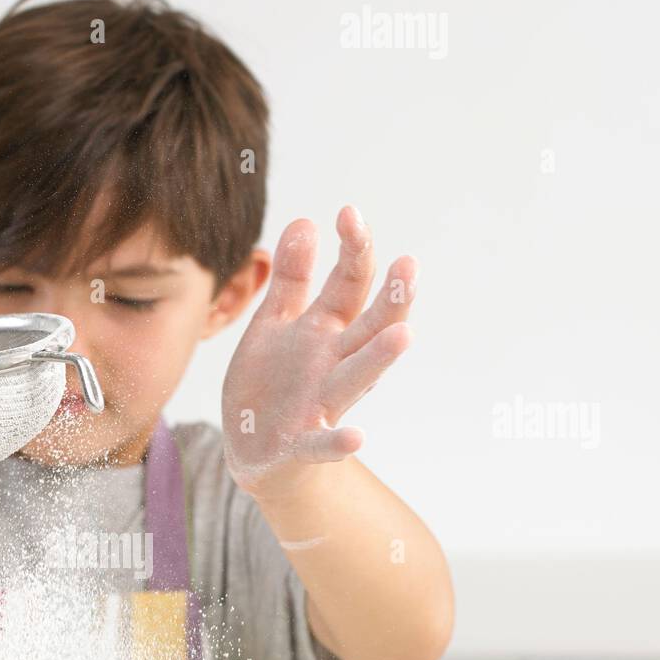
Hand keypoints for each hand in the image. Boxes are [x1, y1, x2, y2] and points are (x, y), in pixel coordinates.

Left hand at [222, 209, 415, 501]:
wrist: (249, 447)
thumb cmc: (269, 382)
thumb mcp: (275, 323)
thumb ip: (291, 278)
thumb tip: (305, 221)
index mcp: (325, 329)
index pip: (350, 283)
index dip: (353, 249)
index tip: (348, 212)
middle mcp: (333, 362)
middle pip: (369, 326)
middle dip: (391, 299)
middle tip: (410, 266)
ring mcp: (322, 402)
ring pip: (357, 376)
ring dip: (380, 357)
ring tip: (404, 336)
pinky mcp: (303, 442)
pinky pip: (323, 443)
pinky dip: (338, 443)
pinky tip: (357, 439)